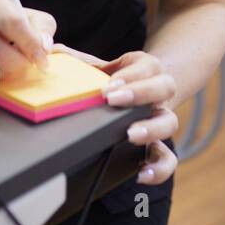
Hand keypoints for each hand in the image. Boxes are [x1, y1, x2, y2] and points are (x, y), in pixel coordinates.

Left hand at [53, 43, 178, 185]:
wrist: (141, 95)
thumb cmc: (116, 81)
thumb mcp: (101, 68)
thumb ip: (80, 62)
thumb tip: (54, 51)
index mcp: (146, 68)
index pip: (147, 67)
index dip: (130, 76)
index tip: (107, 88)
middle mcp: (160, 91)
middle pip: (165, 86)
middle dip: (140, 93)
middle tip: (113, 101)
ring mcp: (162, 118)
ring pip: (170, 122)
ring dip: (152, 128)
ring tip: (130, 135)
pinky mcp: (160, 145)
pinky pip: (169, 158)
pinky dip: (159, 167)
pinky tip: (140, 173)